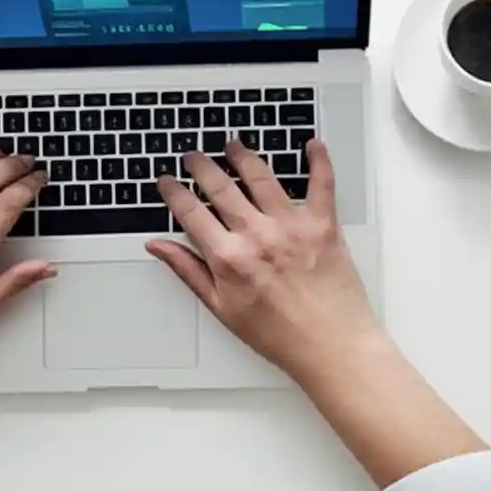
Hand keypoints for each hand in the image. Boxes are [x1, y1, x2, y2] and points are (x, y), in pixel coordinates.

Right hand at [146, 139, 379, 380]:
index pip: (190, 212)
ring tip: (234, 145)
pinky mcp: (323, 224)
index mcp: (229, 258)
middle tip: (194, 156)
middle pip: (220, 187)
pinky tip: (312, 144)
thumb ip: (189, 270)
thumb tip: (159, 247)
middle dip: (202, 166)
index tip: (167, 181)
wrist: (331, 346)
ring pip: (260, 175)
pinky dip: (318, 160)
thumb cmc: (281, 335)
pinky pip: (321, 182)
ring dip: (243, 155)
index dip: (174, 192)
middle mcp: (257, 236)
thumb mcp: (222, 309)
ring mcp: (291, 226)